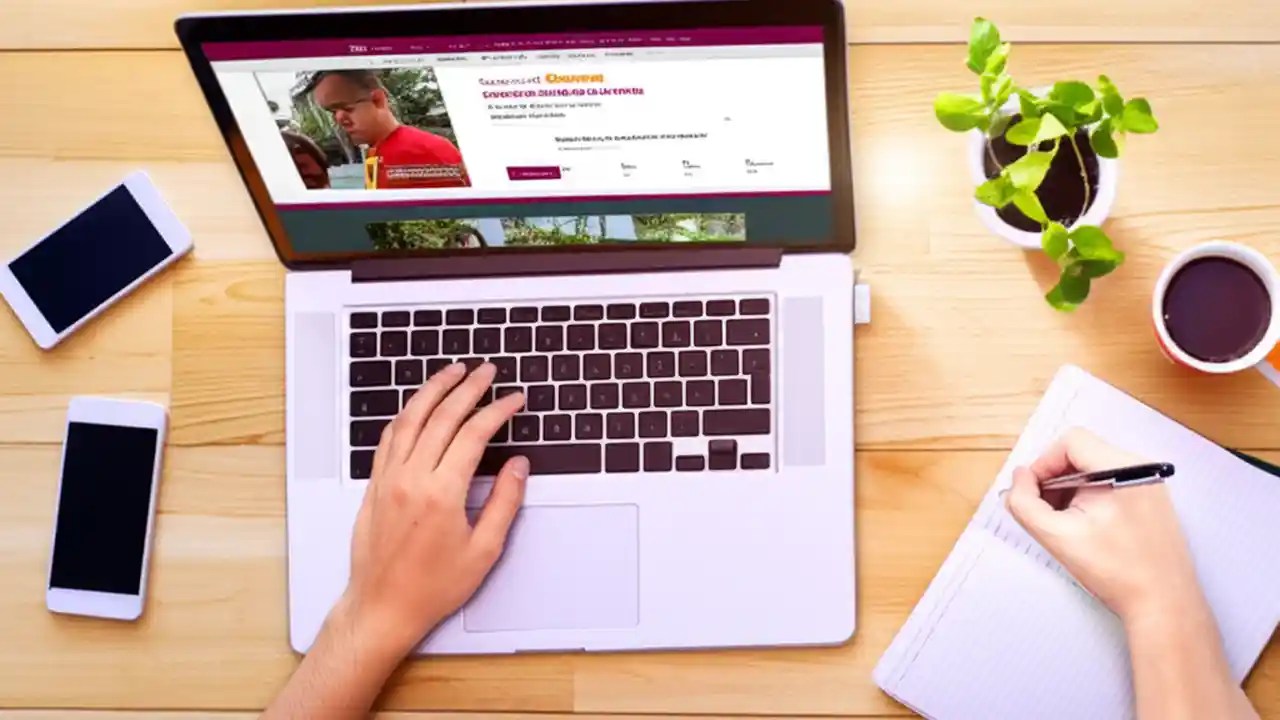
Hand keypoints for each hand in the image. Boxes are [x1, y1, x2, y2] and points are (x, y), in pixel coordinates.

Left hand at [337, 362, 527, 662]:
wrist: (382, 607)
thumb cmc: (432, 587)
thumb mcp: (484, 550)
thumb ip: (504, 502)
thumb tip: (518, 466)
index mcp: (441, 493)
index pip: (473, 434)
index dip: (498, 411)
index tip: (514, 400)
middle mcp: (411, 478)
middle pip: (442, 416)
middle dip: (468, 388)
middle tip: (487, 372)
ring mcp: (388, 479)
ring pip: (411, 418)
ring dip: (434, 390)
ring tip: (453, 372)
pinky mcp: (375, 485)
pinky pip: (390, 437)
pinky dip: (407, 414)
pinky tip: (419, 406)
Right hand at [1006, 428, 1205, 624]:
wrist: (1164, 605)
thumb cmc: (1116, 573)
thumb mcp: (1056, 537)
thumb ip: (1025, 503)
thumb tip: (1019, 479)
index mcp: (1121, 469)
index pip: (1071, 441)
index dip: (1043, 463)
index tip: (1032, 493)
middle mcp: (1141, 469)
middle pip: (1083, 453)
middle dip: (1055, 479)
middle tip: (1046, 513)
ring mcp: (1151, 484)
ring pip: (1095, 469)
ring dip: (1071, 490)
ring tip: (1067, 524)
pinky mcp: (1153, 500)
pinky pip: (1113, 484)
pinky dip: (1091, 498)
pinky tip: (1088, 529)